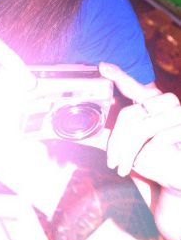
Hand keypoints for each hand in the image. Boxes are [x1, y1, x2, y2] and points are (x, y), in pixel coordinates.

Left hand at [99, 62, 180, 190]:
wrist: (175, 173)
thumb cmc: (150, 153)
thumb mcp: (124, 143)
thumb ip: (103, 135)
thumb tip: (69, 133)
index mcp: (147, 100)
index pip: (130, 85)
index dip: (117, 75)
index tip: (102, 66)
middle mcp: (162, 103)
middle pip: (128, 115)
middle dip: (117, 141)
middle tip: (110, 161)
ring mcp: (175, 114)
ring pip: (139, 127)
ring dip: (127, 150)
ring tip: (120, 166)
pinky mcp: (180, 129)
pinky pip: (155, 138)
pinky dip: (142, 154)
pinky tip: (138, 164)